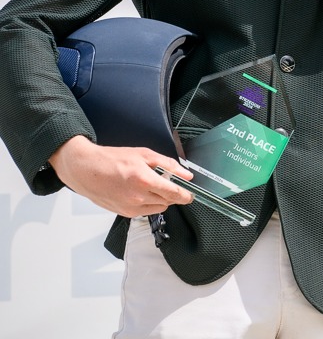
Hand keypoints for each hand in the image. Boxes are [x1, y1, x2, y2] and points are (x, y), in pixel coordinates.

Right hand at [48, 135, 193, 217]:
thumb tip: (185, 174)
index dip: (186, 195)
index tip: (191, 194)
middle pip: (168, 201)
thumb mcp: (144, 154)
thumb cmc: (112, 160)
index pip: (174, 193)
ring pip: (158, 208)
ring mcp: (130, 207)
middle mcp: (138, 197)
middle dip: (173, 194)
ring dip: (161, 199)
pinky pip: (145, 211)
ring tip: (151, 185)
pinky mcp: (124, 213)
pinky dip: (149, 204)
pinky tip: (141, 192)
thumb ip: (168, 165)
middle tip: (168, 183)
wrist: (86, 170)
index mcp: (144, 180)